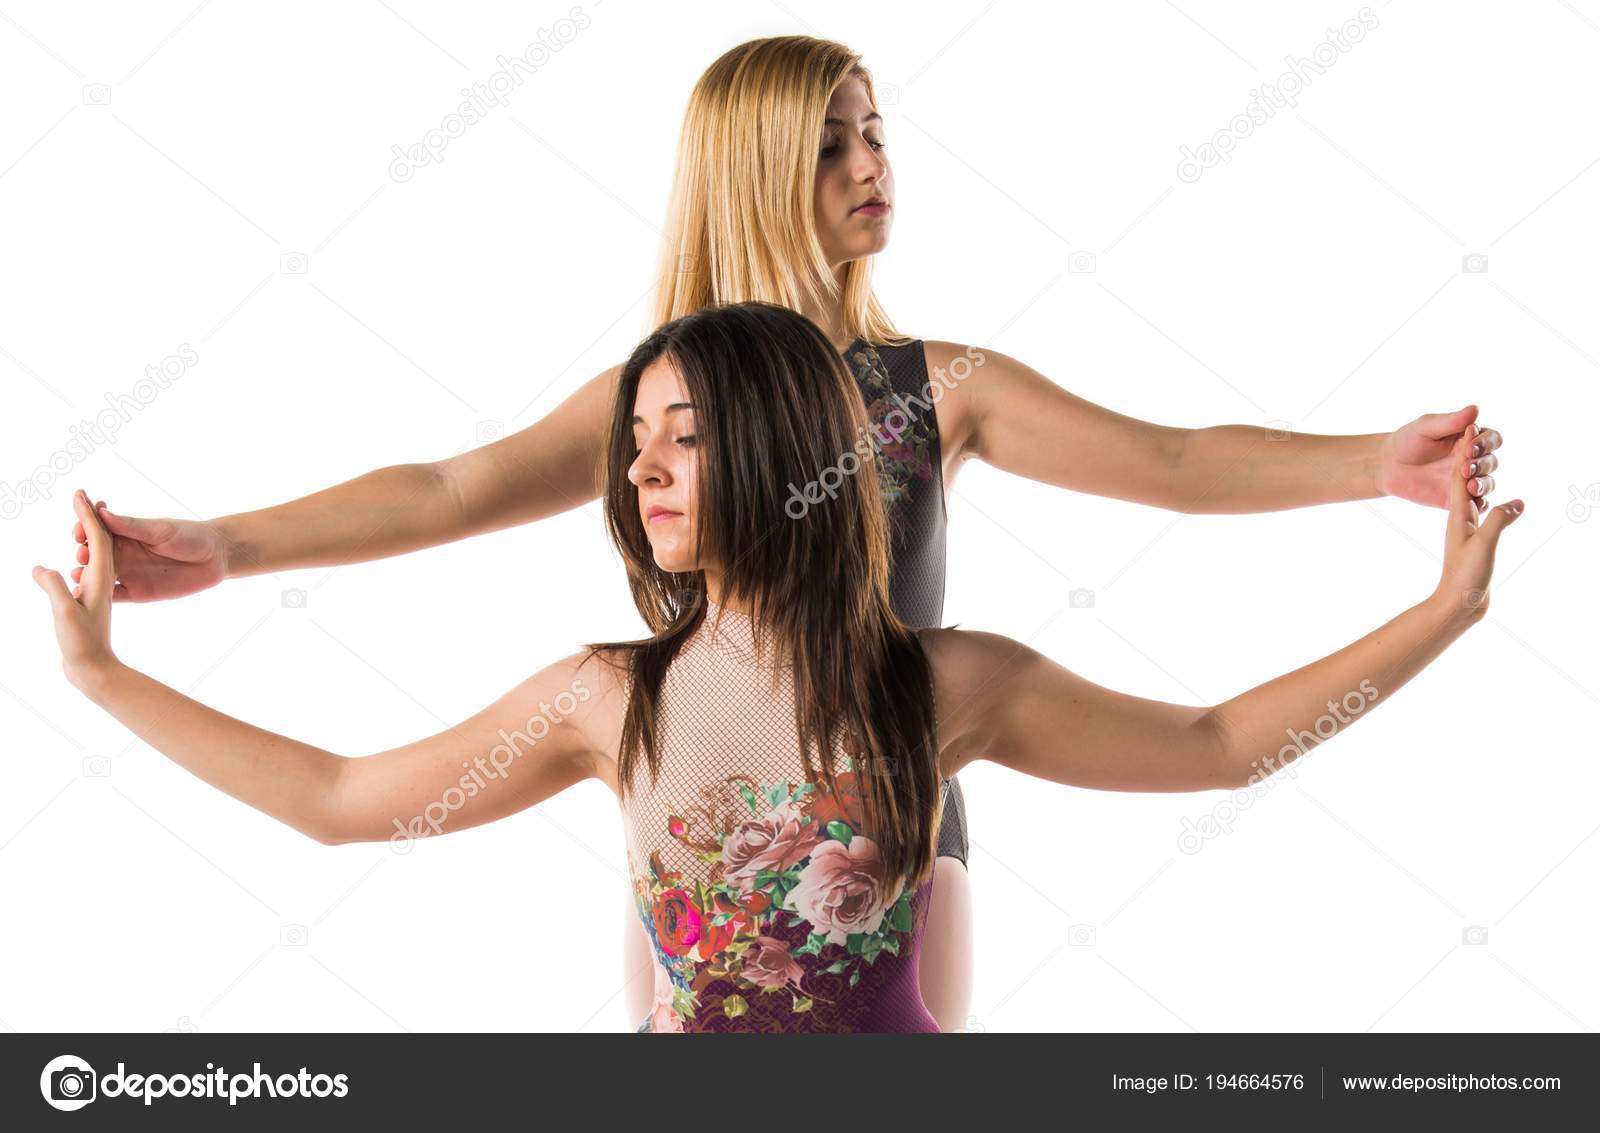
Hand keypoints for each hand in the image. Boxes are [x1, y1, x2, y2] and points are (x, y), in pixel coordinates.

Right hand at [36, 490, 120, 687]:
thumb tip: (42, 568)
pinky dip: (85, 567)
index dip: (90, 514)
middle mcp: (107, 581)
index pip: (100, 537)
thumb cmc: (84, 645)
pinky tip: (75, 569)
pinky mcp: (97, 606)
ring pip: (97, 560)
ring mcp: (103, 592)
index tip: (80, 493)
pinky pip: (92, 579)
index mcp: (105, 577)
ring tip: (77, 528)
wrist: (98, 674)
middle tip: (78, 500)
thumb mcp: (67, 613)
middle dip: (89, 521)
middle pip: (101, 543)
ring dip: (88, 543)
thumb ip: (56, 588)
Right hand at [70, 499, 228, 601]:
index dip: (84, 528)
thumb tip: (101, 512)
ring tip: (78, 574)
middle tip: (82, 554)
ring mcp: (128, 574)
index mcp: (126, 534)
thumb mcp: (161, 530)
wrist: (216, 558)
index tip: (79, 529)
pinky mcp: (137, 593)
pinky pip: (114, 596)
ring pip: (98, 576)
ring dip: (85, 575)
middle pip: (93, 554)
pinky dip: (99, 596)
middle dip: (83, 553)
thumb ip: (132, 525)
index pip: (97, 530)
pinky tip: (87, 595)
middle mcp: (123, 554)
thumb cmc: (190, 536)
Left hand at [1376, 404, 1501, 511]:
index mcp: (1470, 439)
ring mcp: (1467, 480)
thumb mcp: (1426, 427)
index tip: (1470, 446)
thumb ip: (1450, 421)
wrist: (1388, 466)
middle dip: (1482, 465)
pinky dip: (1480, 504)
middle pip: (1491, 462)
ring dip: (1483, 485)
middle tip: (1465, 468)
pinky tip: (1475, 504)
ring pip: (1487, 483)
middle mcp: (1473, 459)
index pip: (1491, 439)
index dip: (1486, 443)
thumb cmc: (1408, 441)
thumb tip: (1475, 409)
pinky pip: (1476, 503)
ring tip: (1471, 486)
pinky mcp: (1458, 498)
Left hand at [1431, 429, 1522, 622]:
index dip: (1464, 449)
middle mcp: (1460, 518)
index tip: (1468, 424)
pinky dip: (1495, 501)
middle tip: (1477, 433)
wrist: (1455, 606)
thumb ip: (1498, 522)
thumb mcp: (1482, 546)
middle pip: (1466, 479)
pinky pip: (1486, 514)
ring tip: (1483, 459)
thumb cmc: (1464, 577)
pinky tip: (1508, 504)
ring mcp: (1467, 529)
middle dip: (1472, 456)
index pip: (1461, 474)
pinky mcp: (1476, 541)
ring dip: (1480, 476)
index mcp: (1457, 514)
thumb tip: (1517, 501)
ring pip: (1475, 495)